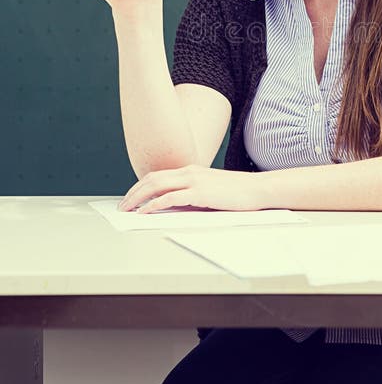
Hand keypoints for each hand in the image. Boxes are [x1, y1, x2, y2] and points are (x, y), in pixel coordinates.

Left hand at [118, 165, 266, 212]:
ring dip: (137, 198)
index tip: (130, 198)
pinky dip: (153, 205)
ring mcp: (194, 181)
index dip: (140, 186)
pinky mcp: (199, 193)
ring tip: (126, 210)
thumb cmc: (238, 193)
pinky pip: (169, 198)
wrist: (257, 189)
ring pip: (156, 186)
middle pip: (152, 179)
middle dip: (133, 192)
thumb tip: (174, 206)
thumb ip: (192, 194)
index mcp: (191, 170)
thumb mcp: (211, 190)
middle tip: (121, 206)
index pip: (158, 175)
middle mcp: (189, 172)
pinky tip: (144, 212)